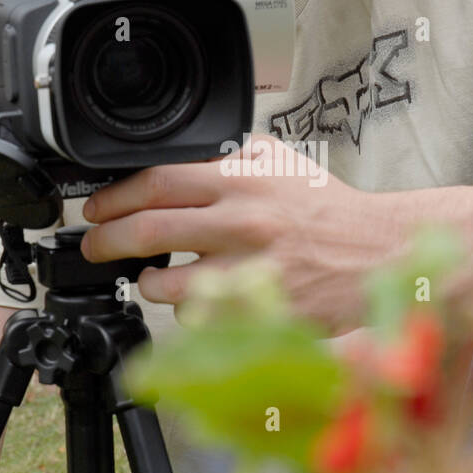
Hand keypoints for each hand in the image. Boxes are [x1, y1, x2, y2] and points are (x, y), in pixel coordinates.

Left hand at [80, 134, 396, 335]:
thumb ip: (231, 155)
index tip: (98, 209)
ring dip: (144, 282)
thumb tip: (175, 157)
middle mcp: (242, 222)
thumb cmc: (329, 210)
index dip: (115, 197)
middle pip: (148, 229)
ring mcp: (249, 270)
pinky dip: (188, 311)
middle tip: (95, 245)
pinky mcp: (258, 311)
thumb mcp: (281, 161)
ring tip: (146, 276)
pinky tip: (196, 300)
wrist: (377, 252)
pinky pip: (201, 318)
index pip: (157, 181)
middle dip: (106, 240)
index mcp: (243, 180)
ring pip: (166, 283)